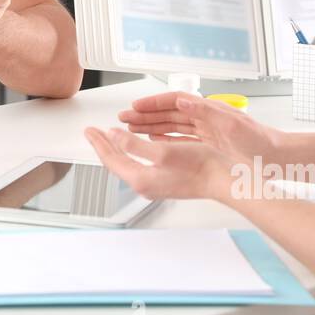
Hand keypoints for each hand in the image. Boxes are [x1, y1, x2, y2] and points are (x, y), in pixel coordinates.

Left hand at [84, 125, 229, 200]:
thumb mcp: (162, 152)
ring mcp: (156, 183)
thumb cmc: (199, 167)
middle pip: (116, 163)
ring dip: (117, 148)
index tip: (90, 130)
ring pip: (128, 164)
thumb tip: (113, 136)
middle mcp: (146, 184)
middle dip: (104, 146)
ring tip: (109, 137)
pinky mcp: (166, 180)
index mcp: (141, 178)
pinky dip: (133, 152)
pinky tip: (137, 145)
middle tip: (94, 133)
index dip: (99, 143)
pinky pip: (140, 164)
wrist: (224, 179)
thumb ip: (133, 145)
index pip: (111, 159)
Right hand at [118, 91, 281, 164]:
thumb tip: (184, 100)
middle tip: (125, 117)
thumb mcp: (234, 125)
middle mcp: (206, 118)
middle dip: (146, 113)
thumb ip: (208, 111)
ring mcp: (208, 131)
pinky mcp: (210, 144)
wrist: (279, 158)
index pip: (175, 101)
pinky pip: (181, 138)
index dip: (153, 102)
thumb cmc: (261, 142)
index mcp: (210, 110)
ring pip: (173, 125)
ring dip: (152, 125)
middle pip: (169, 112)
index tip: (135, 106)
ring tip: (132, 127)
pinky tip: (155, 140)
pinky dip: (165, 137)